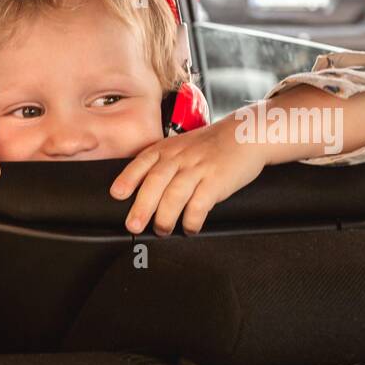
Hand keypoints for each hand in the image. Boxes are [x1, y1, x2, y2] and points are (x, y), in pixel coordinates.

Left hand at [109, 121, 266, 234]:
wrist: (247, 134)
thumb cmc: (210, 146)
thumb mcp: (180, 146)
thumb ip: (160, 164)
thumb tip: (138, 193)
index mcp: (166, 149)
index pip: (142, 163)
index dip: (128, 178)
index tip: (117, 194)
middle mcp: (179, 157)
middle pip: (155, 182)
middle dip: (142, 206)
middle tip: (133, 225)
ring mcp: (199, 168)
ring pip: (175, 194)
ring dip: (165, 217)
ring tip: (161, 230)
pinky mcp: (217, 180)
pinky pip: (200, 203)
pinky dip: (192, 220)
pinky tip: (189, 228)